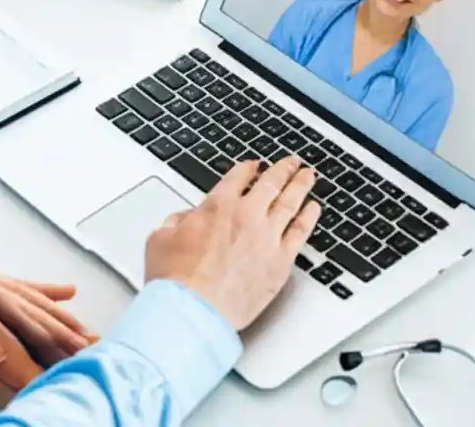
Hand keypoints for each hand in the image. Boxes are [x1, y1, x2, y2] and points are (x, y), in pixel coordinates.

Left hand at [0, 238, 96, 410]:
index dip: (21, 371)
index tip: (42, 388)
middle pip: (25, 324)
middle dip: (58, 345)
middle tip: (86, 360)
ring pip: (31, 303)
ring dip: (62, 320)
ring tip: (89, 336)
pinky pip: (22, 282)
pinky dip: (47, 288)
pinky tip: (71, 293)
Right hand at [144, 156, 320, 330]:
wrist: (193, 311)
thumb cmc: (176, 280)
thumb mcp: (160, 239)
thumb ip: (176, 222)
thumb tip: (185, 219)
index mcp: (218, 206)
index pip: (239, 177)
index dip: (248, 168)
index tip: (254, 166)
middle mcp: (247, 216)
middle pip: (272, 183)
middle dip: (283, 169)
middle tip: (291, 162)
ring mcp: (268, 238)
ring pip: (291, 202)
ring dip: (301, 185)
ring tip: (307, 176)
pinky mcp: (281, 262)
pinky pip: (301, 231)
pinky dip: (309, 216)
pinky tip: (313, 209)